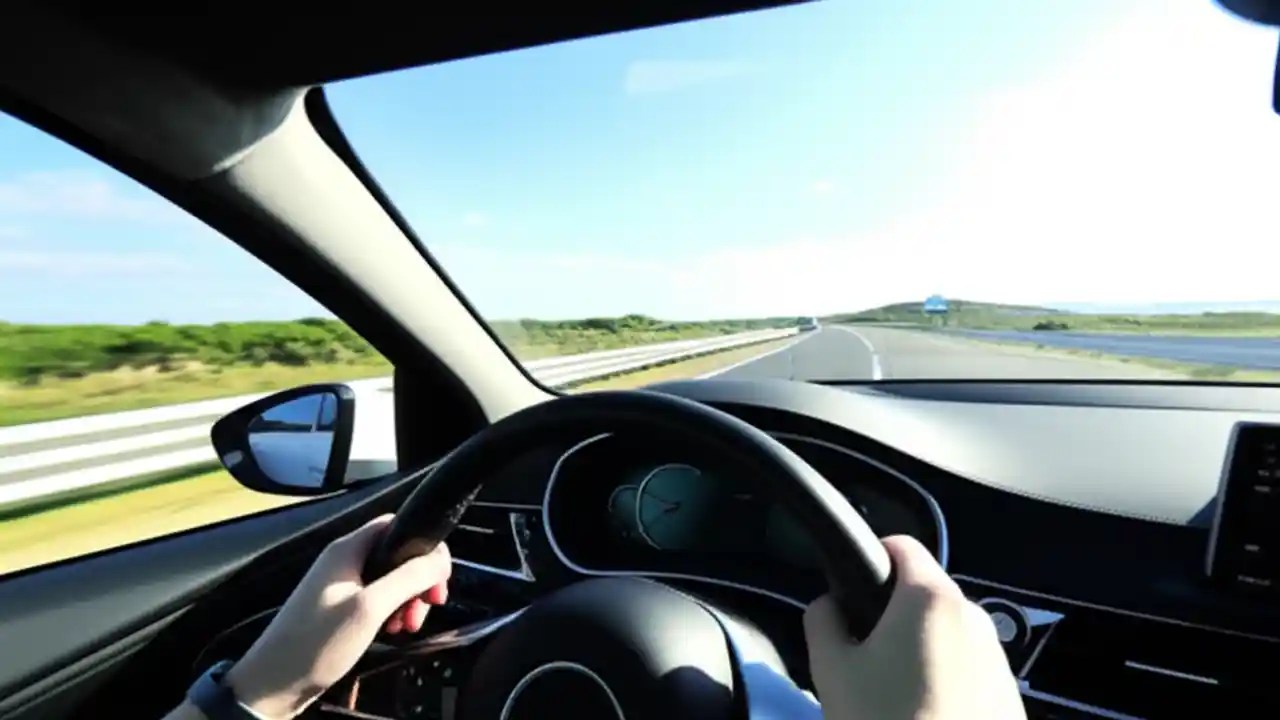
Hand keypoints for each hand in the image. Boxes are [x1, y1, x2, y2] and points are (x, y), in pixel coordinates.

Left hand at [224, 514, 451, 718]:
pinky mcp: (339, 608)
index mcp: (348, 549)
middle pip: (398, 554)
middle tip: (427, 607)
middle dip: (420, 580)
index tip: (438, 581)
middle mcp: (344, 560)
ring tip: (407, 626)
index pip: (398, 525)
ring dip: (407, 599)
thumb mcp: (369, 608)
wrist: (272, 684)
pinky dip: (391, 611)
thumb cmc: (316, 644)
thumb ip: (408, 578)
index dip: (426, 548)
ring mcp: (340, 585)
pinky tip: (391, 630)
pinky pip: (376, 598)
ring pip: (390, 579)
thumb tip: (440, 558)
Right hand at [803, 535, 1025, 719]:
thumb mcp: (831, 671)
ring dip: (918, 651)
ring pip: (945, 634)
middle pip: (922, 593)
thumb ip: (822, 620)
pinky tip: (923, 717)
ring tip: (893, 699)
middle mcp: (973, 616)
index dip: (868, 560)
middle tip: (863, 660)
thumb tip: (830, 605)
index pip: (899, 545)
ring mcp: (998, 658)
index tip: (849, 598)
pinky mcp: (1010, 696)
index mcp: (929, 599)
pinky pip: (967, 669)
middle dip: (891, 616)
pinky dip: (944, 681)